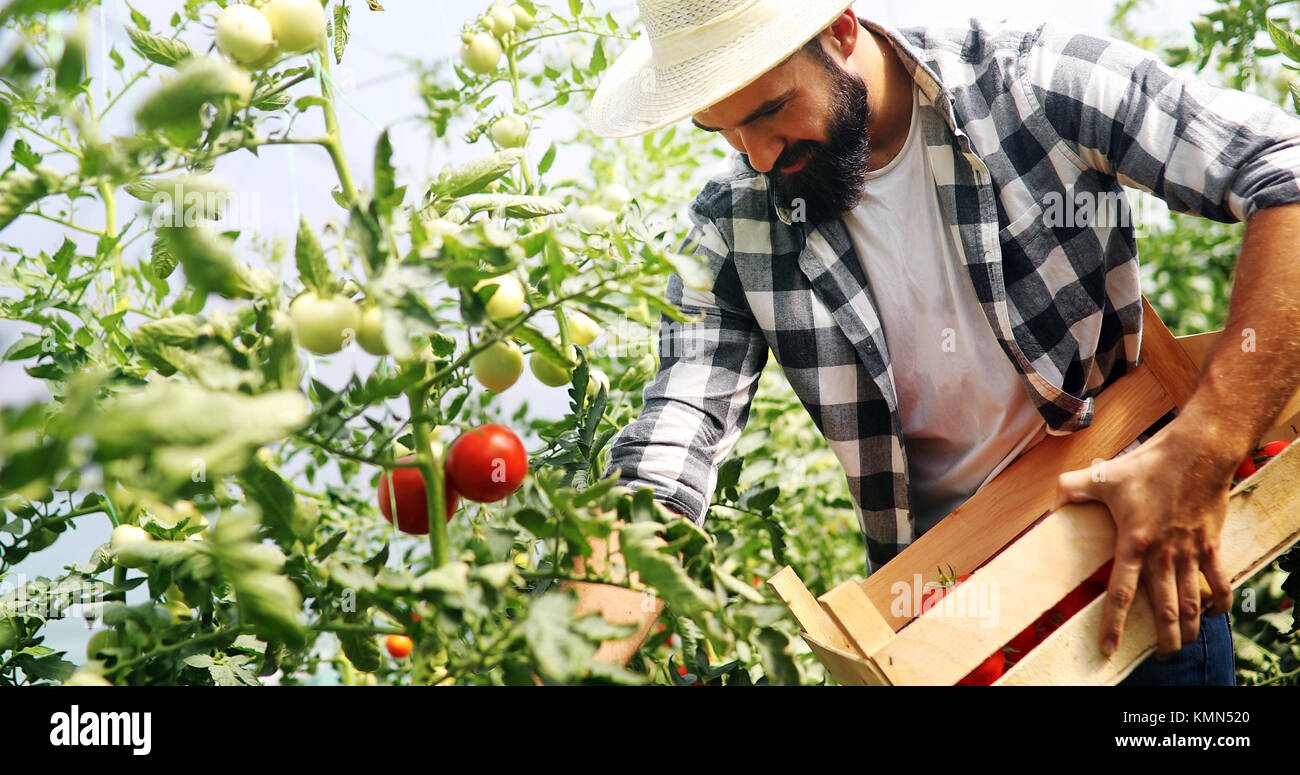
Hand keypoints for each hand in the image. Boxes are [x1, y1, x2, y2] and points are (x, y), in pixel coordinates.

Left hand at [1055, 419, 1233, 658]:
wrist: (1198, 452)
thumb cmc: (1150, 464)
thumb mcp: (1104, 474)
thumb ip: (1074, 486)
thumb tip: (1054, 493)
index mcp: (1134, 542)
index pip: (1122, 593)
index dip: (1114, 624)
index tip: (1109, 648)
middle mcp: (1164, 553)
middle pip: (1164, 607)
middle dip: (1163, 637)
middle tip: (1160, 657)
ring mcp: (1190, 549)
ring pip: (1192, 600)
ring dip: (1190, 626)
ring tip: (1184, 645)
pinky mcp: (1211, 542)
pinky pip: (1219, 579)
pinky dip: (1219, 600)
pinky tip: (1214, 614)